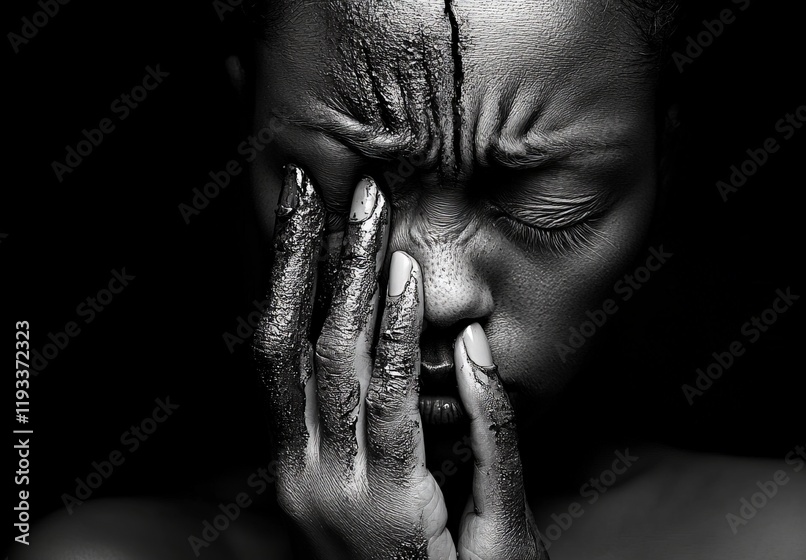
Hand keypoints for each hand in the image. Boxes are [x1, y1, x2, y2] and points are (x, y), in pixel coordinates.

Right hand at [253, 165, 548, 558]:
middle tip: (326, 185)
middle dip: (306, 258)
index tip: (297, 214)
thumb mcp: (387, 492)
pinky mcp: (385, 504)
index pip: (274, 352)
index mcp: (297, 463)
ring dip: (350, 276)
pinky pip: (389, 402)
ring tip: (369, 207)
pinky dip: (396, 335)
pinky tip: (405, 280)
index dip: (282, 278)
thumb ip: (390, 429)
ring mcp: (335, 487)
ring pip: (334, 359)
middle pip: (290, 342)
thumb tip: (419, 348)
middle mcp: (302, 471)